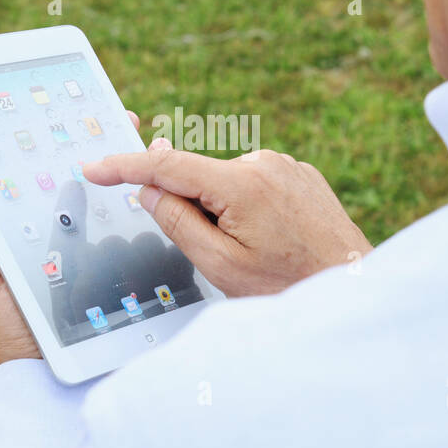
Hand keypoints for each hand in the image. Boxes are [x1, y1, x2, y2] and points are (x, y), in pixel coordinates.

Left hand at [0, 111, 140, 370]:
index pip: (44, 168)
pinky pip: (145, 236)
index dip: (60, 135)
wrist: (50, 380)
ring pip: (123, 201)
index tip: (78, 104)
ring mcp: (102, 250)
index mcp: (28, 222)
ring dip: (141, 177)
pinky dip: (159, 215)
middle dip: (112, 148)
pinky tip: (170, 198)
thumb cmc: (4, 327)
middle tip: (129, 122)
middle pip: (92, 178)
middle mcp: (68, 230)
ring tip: (155, 154)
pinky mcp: (129, 272)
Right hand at [82, 143, 372, 296]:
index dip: (125, 166)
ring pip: (227, 183)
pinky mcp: (300, 173)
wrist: (353, 285)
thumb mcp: (220, 265)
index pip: (167, 166)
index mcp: (242, 183)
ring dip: (225, 211)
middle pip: (199, 178)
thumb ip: (178, 222)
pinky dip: (249, 208)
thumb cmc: (288, 285)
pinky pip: (254, 184)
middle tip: (224, 253)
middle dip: (194, 210)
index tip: (94, 166)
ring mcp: (286, 164)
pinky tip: (274, 240)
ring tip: (260, 252)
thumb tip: (150, 190)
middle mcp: (264, 161)